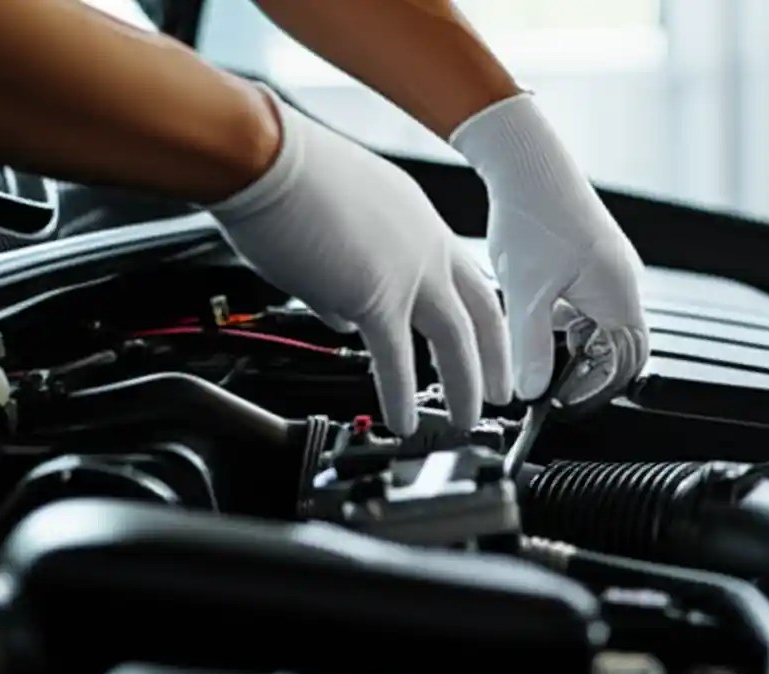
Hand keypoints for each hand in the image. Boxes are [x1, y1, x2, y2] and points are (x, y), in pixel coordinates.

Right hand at [207, 89, 510, 435]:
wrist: (267, 158)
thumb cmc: (288, 175)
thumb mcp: (341, 219)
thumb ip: (348, 273)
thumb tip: (341, 314)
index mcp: (421, 221)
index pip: (467, 277)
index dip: (481, 316)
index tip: (489, 342)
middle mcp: (426, 246)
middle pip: (480, 312)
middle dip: (494, 358)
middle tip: (501, 392)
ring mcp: (408, 272)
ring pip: (455, 341)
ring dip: (463, 385)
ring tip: (463, 417)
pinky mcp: (376, 297)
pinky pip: (396, 361)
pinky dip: (401, 396)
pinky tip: (402, 420)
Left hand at [451, 93, 648, 401]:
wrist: (525, 160)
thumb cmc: (533, 215)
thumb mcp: (525, 293)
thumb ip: (532, 347)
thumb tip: (533, 390)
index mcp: (619, 294)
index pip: (627, 361)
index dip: (598, 386)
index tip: (564, 397)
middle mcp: (623, 281)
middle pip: (617, 345)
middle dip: (585, 364)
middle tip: (548, 375)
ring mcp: (609, 267)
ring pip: (599, 323)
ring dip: (571, 338)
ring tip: (534, 336)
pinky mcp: (591, 257)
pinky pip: (588, 300)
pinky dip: (564, 314)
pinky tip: (534, 305)